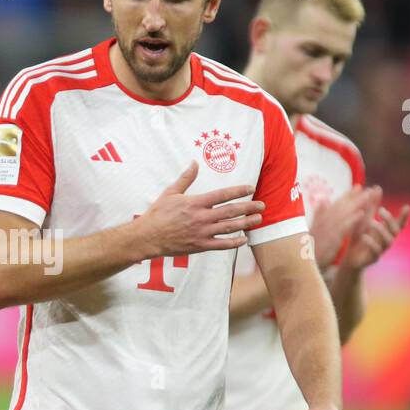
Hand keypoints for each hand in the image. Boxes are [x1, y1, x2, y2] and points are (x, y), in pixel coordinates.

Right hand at [135, 161, 265, 257]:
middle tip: (262, 205)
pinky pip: (221, 245)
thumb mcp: (170, 193)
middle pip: (230, 211)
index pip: (222, 195)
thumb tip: (194, 163)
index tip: (250, 188)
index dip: (238, 191)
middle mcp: (201, 218)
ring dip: (246, 223)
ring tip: (258, 219)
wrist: (148, 237)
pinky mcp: (200, 246)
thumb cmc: (158, 214)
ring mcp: (202, 233)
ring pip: (229, 227)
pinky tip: (244, 240)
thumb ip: (185, 178)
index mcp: (195, 203)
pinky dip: (234, 243)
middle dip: (248, 207)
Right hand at [308, 186, 378, 267]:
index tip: (358, 187)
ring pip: (344, 213)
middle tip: (366, 188)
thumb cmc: (307, 247)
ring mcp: (328, 229)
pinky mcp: (331, 238)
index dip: (347, 195)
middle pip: (341, 206)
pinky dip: (352, 219)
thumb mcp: (313, 228)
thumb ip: (318, 214)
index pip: (336, 204)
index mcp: (321, 219)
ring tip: (368, 196)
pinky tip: (362, 214)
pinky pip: (344, 227)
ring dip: (356, 203)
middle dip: (354, 196)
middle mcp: (324, 221)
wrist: (301, 262)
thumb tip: (322, 200)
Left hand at [343, 198, 409, 271]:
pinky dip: (371, 243)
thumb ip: (371, 206)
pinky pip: (376, 252)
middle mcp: (387, 240)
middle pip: (395, 230)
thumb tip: (376, 187)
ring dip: (381, 230)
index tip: (407, 207)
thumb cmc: (358, 238)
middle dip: (390, 220)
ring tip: (372, 222)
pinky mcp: (373, 259)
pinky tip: (365, 235)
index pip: (399, 223)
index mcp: (386, 232)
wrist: (349, 259)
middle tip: (380, 210)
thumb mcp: (364, 220)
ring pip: (388, 241)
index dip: (404, 216)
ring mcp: (382, 250)